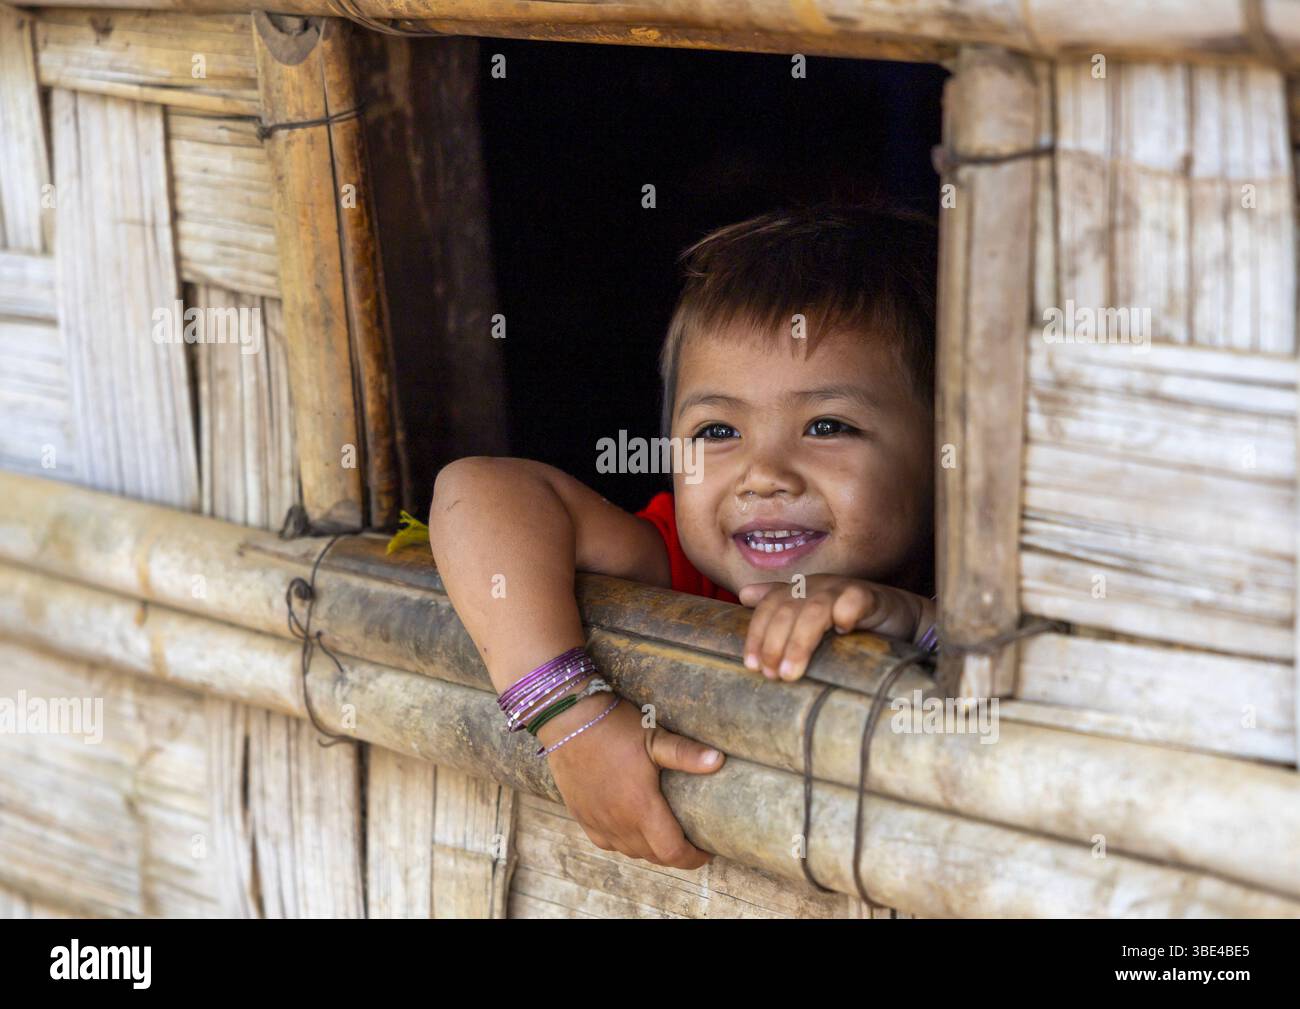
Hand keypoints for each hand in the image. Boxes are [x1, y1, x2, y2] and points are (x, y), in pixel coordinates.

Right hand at [539, 695, 724, 868]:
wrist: (568, 719)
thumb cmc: (614, 726)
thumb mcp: (654, 737)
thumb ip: (686, 754)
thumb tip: (719, 761)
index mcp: (640, 807)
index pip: (672, 852)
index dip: (693, 857)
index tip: (706, 848)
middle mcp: (618, 822)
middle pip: (654, 856)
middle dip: (675, 853)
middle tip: (690, 837)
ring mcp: (597, 821)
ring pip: (630, 851)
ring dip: (651, 849)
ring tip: (664, 832)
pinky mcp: (581, 815)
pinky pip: (607, 843)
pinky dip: (624, 842)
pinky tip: (630, 827)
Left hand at [738, 575, 932, 681]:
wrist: (899, 617)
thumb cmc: (851, 622)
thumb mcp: (811, 617)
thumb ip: (779, 607)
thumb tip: (744, 595)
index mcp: (799, 591)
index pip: (769, 608)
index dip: (756, 635)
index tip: (751, 665)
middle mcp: (817, 587)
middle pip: (787, 611)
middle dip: (774, 644)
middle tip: (772, 675)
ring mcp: (843, 590)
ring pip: (814, 610)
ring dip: (799, 642)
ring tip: (791, 671)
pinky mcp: (871, 598)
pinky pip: (856, 600)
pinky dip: (847, 611)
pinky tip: (842, 631)